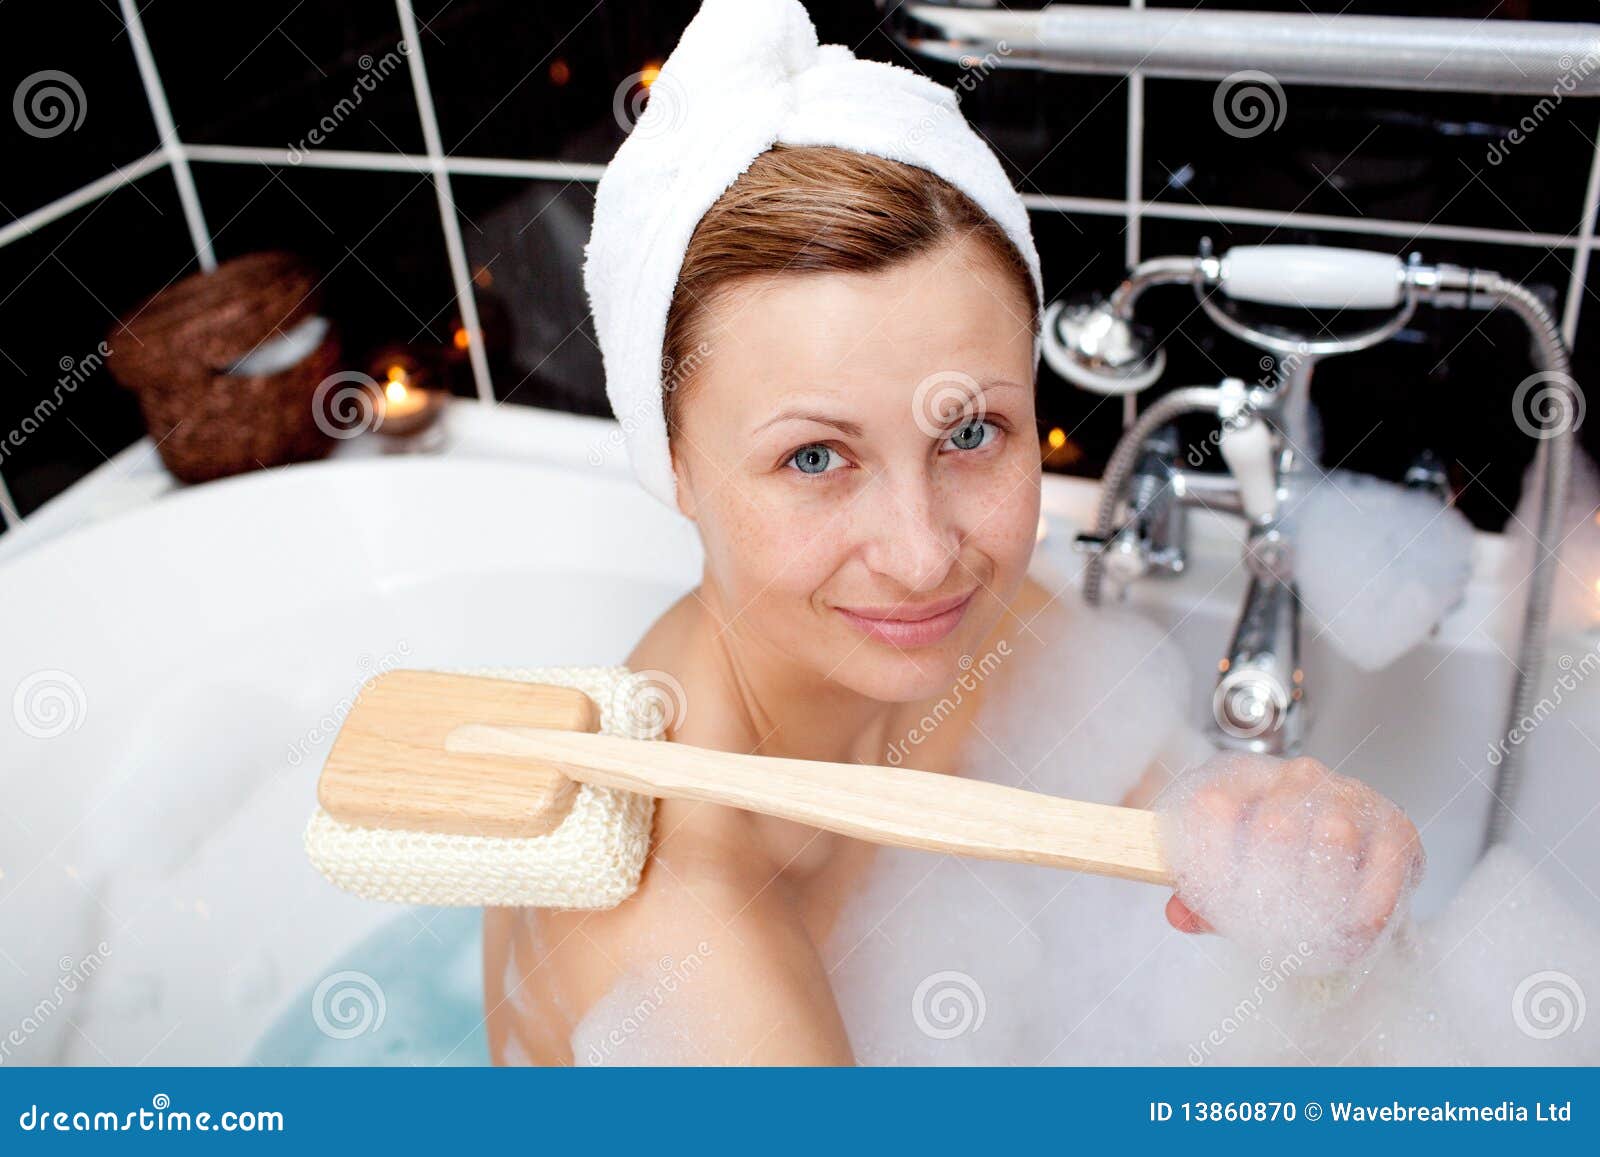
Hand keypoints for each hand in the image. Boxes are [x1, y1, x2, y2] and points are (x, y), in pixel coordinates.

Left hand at [1161, 753, 1424, 966]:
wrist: (1350, 853)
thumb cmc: (1278, 860)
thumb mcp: (1230, 873)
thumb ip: (1200, 895)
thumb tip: (1180, 915)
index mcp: (1242, 779)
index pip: (1212, 807)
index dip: (1211, 861)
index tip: (1218, 897)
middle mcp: (1295, 777)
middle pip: (1274, 829)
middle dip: (1271, 890)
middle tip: (1272, 924)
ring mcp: (1348, 796)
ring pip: (1334, 838)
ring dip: (1322, 898)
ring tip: (1312, 925)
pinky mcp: (1395, 826)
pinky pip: (1382, 871)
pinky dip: (1364, 910)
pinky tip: (1349, 925)